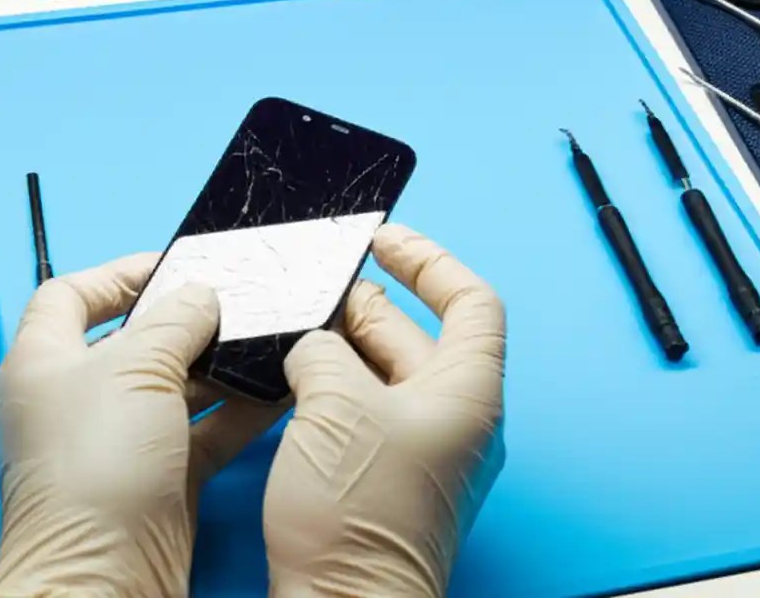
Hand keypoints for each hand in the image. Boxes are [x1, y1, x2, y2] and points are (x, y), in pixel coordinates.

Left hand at [0, 254, 283, 597]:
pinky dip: (237, 412)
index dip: (117, 273)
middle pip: (133, 340)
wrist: (103, 579)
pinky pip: (203, 432)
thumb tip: (201, 296)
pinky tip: (276, 391)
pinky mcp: (158, 481)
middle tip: (235, 301)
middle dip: (185, 320)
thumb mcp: (136, 370)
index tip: (172, 266)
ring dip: (219, 365)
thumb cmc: (94, 471)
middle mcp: (76, 401)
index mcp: (44, 362)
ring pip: (175, 388)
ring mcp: (119, 444)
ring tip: (265, 339)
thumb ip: (174, 321)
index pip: (69, 295)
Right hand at [263, 224, 506, 596]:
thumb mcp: (336, 406)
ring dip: (339, 347)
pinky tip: (287, 380)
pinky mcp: (382, 479)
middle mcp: (452, 420)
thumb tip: (311, 346)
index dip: (430, 261)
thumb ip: (323, 350)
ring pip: (382, 375)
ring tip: (291, 327)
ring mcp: (418, 452)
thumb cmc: (360, 519)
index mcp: (467, 393)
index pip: (472, 302)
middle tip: (313, 286)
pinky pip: (360, 413)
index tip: (384, 240)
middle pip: (417, 336)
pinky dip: (329, 388)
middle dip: (365, 305)